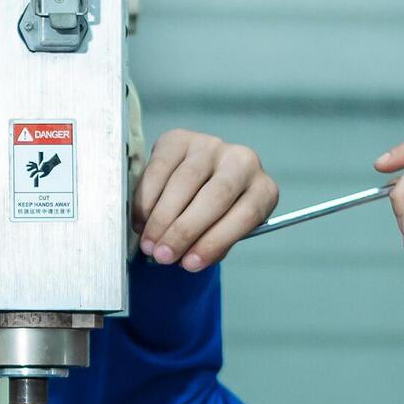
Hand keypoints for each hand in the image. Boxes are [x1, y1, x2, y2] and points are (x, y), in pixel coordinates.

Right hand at [134, 130, 278, 270]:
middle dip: (184, 230)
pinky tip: (141, 221)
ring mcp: (210, 146)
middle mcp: (242, 161)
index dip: (216, 241)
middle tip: (162, 255)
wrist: (198, 182)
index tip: (189, 264)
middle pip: (215, 196)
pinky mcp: (179, 139)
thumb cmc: (214, 216)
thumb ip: (210, 245)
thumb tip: (184, 258)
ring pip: (185, 182)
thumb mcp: (222, 232)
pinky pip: (160, 169)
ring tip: (149, 243)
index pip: (247, 214)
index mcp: (262, 189)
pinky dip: (147, 200)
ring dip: (162, 218)